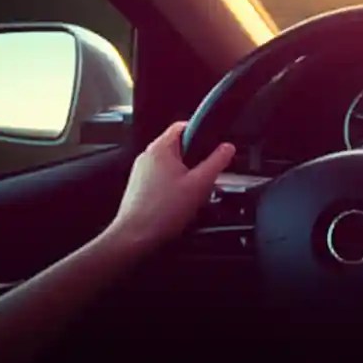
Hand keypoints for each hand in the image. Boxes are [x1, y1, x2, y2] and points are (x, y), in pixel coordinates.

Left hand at [103, 121, 234, 250]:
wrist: (135, 237)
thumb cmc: (163, 211)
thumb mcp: (199, 185)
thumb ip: (216, 162)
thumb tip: (228, 148)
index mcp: (160, 148)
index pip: (182, 126)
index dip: (200, 132)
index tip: (213, 144)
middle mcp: (147, 156)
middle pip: (178, 147)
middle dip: (195, 160)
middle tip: (205, 176)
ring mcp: (141, 172)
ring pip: (170, 165)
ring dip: (184, 175)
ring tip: (192, 194)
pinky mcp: (139, 187)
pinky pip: (161, 179)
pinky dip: (173, 186)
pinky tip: (179, 203)